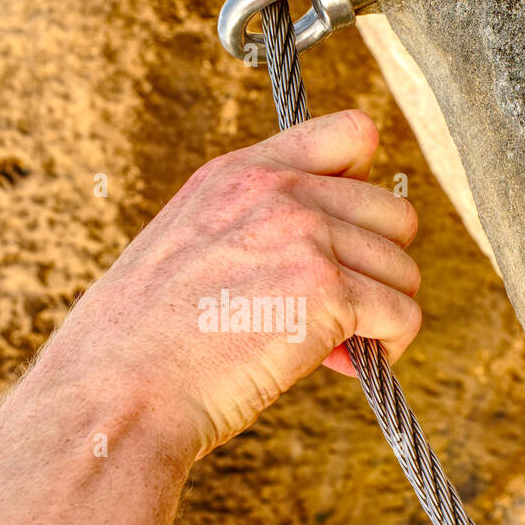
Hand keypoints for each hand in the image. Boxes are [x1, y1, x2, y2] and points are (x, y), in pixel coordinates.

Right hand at [46, 110, 420, 459]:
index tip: (343, 240)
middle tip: (335, 314)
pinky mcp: (329, 292)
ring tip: (333, 348)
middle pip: (393, 212)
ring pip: (402, 269)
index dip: (366, 190)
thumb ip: (251, 227)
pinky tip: (343, 366)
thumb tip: (321, 252)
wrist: (121, 390)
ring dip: (381, 314)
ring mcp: (306, 237)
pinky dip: (388, 347)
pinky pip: (403, 313)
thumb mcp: (185, 245)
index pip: (352, 135)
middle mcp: (278, 191)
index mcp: (240, 173)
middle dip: (376, 268)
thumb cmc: (143, 343)